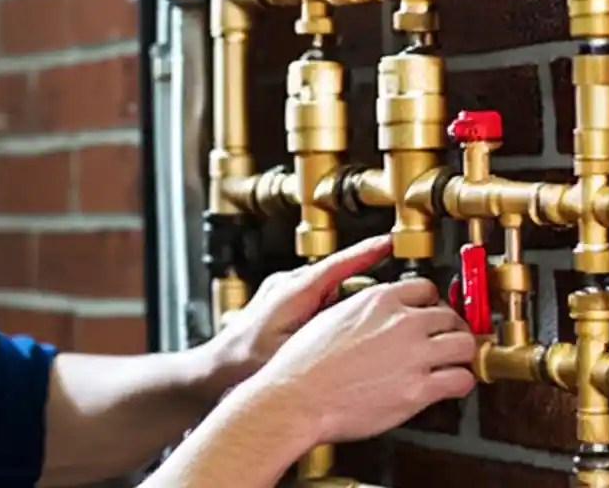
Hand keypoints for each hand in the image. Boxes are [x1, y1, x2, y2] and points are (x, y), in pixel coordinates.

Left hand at [202, 235, 393, 396]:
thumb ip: (321, 336)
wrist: (216, 367)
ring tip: (367, 317)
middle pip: (336, 274)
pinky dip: (331, 305)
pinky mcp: (281, 299)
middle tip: (393, 296)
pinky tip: (339, 326)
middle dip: (364, 281)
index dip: (365, 252)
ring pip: (327, 286)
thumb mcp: (288, 351)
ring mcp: (283, 289)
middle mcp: (286, 284)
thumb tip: (352, 327)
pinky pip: (316, 295)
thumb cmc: (245, 362)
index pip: (336, 264)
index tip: (389, 241)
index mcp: (292, 292)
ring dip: (347, 298)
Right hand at [247, 277, 476, 444]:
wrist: (296, 397)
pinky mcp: (418, 389)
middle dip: (451, 329)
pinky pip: (461, 380)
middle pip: (450, 316)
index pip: (426, 289)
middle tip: (447, 341)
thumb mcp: (332, 316)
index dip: (431, 305)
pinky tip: (451, 385)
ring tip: (454, 363)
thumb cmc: (303, 364)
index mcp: (379, 300)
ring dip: (461, 355)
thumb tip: (375, 314)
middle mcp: (401, 322)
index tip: (431, 316)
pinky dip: (461, 382)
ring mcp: (413, 355)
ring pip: (464, 345)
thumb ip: (362, 310)